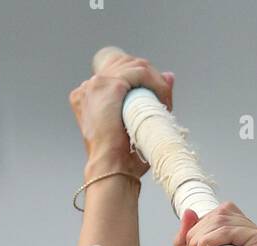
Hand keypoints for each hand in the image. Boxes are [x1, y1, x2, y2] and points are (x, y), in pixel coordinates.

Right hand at [69, 53, 173, 176]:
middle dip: (148, 76)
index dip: (137, 78)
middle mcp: (89, 87)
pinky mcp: (110, 85)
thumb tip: (169, 76)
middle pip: (124, 64)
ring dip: (155, 80)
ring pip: (133, 66)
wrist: (110, 169)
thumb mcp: (131, 125)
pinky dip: (156, 82)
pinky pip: (139, 73)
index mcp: (87, 96)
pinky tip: (164, 95)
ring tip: (165, 99)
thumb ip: (146, 99)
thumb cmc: (120, 158)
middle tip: (163, 94)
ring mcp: (97, 84)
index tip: (154, 91)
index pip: (115, 72)